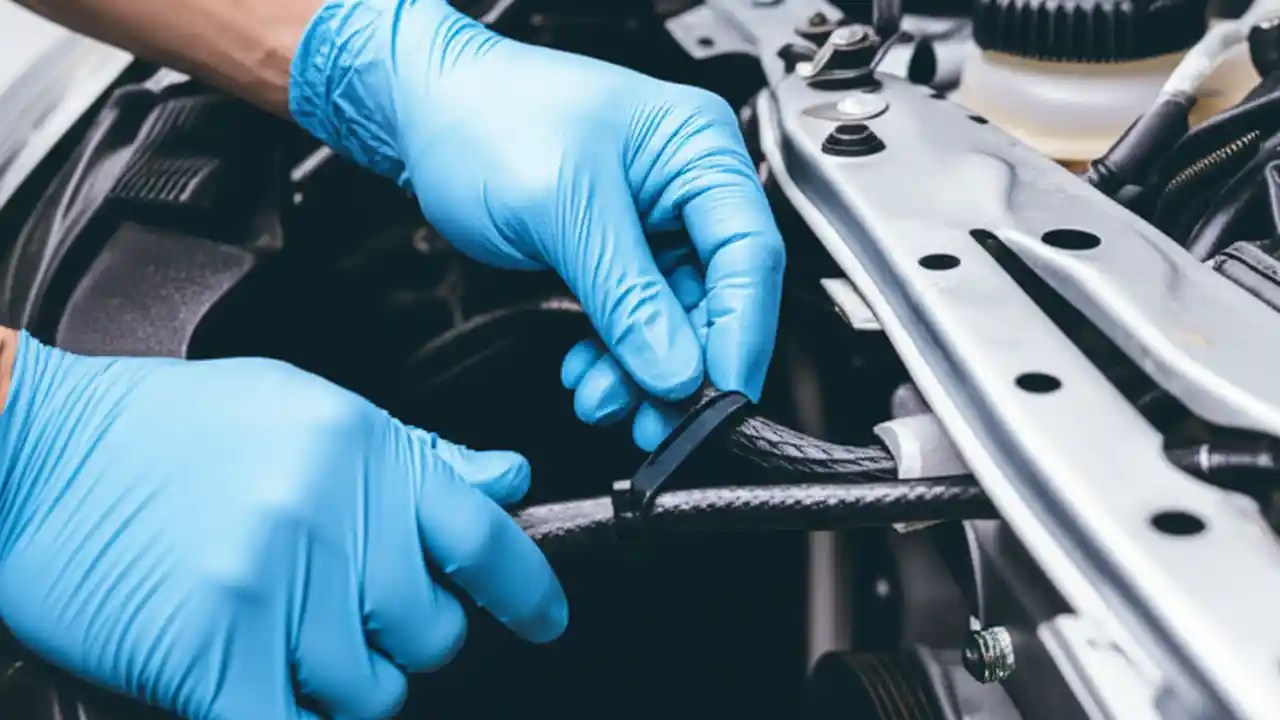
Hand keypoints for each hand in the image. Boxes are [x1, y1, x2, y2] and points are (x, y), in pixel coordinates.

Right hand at [0, 331, 565, 718]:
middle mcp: (329, 515)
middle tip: (344, 612)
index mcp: (362, 450)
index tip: (547, 619)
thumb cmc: (165, 431)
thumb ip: (415, 455)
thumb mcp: (303, 410)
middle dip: (401, 638)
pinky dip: (295, 719)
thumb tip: (509, 478)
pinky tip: (269, 691)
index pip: (484, 535)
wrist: (32, 452)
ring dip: (338, 683)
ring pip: (368, 692)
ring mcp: (274, 587)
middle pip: (431, 632)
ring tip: (281, 634)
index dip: (527, 590)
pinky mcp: (215, 655)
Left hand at [290, 0, 785, 449]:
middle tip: (656, 419)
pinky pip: (634, 322)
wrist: (420, 110)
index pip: (749, 255)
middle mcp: (687, 189)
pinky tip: (586, 373)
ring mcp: (654, 226)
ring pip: (674, 322)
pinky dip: (613, 358)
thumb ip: (626, 293)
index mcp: (699, 151)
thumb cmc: (485, 115)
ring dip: (641, 373)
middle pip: (717, 299)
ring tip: (603, 399)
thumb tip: (677, 369)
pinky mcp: (618, 255)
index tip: (718, 394)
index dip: (740, 333)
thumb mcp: (562, 207)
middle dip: (681, 365)